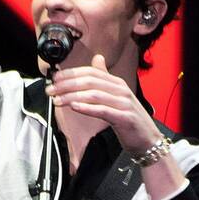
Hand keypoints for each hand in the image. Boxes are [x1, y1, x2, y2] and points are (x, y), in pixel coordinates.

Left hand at [46, 54, 160, 154]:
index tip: (54, 79)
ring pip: (94, 95)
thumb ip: (105, 79)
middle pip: (90, 81)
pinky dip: (87, 108)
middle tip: (51, 90)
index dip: (71, 74)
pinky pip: (103, 110)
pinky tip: (74, 107)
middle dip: (67, 85)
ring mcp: (124, 103)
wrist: (147, 140)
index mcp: (117, 83)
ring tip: (57, 100)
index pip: (91, 73)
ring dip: (72, 96)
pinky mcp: (125, 118)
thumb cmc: (128, 120)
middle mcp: (121, 90)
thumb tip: (96, 59)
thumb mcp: (116, 96)